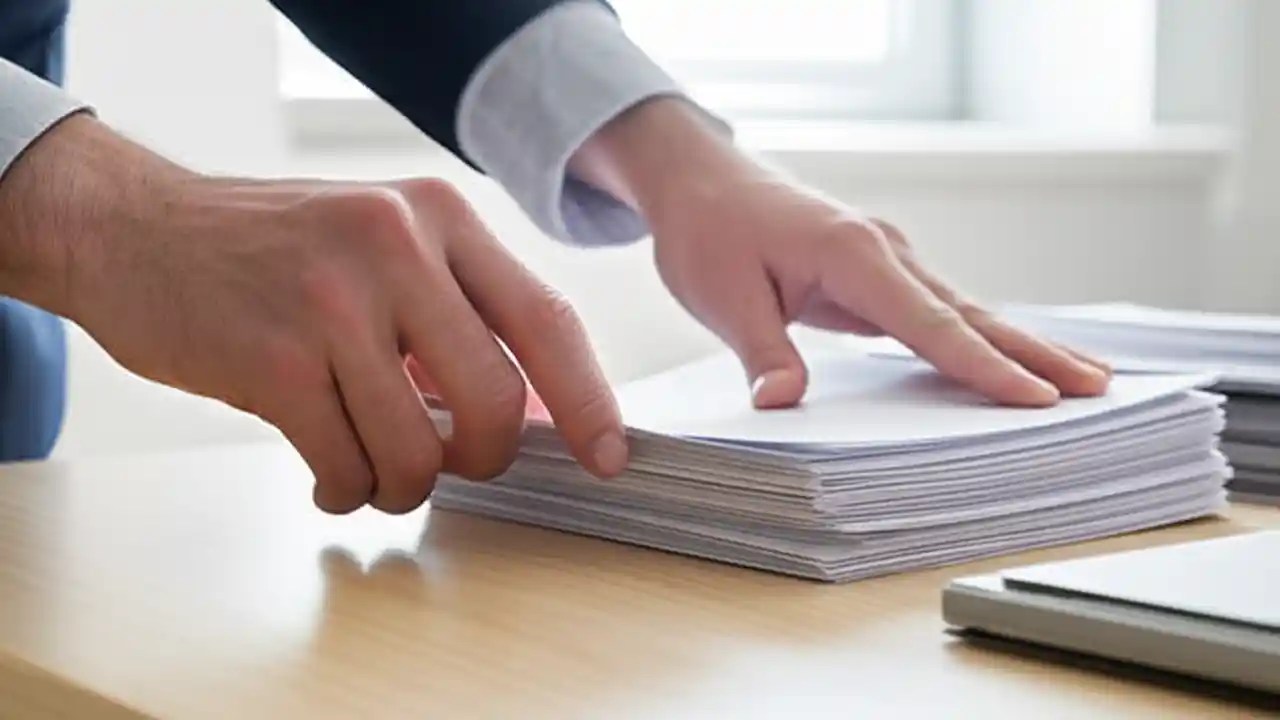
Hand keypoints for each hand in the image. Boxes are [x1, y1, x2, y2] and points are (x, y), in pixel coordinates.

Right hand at [0, 116, 625, 512]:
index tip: (606, 457)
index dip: (587, 401)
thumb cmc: (274, 251)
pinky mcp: (273, 359)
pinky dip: (345, 487)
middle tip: (445, 459)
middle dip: (479, 458)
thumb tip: (533, 414)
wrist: (135, 230)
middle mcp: (395, 246)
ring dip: (400, 482)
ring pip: (417, 451)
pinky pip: (348, 468)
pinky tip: (325, 467)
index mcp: (439, 217)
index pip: (547, 319)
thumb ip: (458, 314)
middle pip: (494, 402)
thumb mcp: (382, 245)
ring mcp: (332, 300)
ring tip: (364, 458)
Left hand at [571, 99, 1111, 408]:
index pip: (931, 322)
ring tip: (1079, 378)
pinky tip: (1006, 360)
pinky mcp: (877, 270)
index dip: (983, 365)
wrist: (701, 179)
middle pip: (970, 312)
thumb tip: (784, 405)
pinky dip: (978, 337)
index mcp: (853, 253)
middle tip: (1097, 388)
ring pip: (963, 310)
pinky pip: (937, 311)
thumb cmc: (709, 231)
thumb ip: (762, 351)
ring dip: (1019, 345)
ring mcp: (886, 257)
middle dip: (1034, 353)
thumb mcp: (722, 296)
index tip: (1037, 398)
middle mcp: (884, 250)